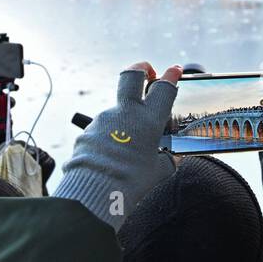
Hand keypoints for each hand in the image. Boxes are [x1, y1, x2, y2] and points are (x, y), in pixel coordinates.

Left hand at [53, 61, 181, 228]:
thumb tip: (172, 158)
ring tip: (127, 149)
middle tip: (148, 73)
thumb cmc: (132, 182)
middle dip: (141, 69)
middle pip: (131, 75)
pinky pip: (102, 130)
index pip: (163, 88)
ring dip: (124, 121)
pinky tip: (112, 157)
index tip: (175, 69)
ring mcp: (103, 119)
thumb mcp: (158, 170)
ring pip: (117, 111)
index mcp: (149, 120)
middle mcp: (125, 114)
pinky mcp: (87, 131)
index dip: (172, 75)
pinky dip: (109, 139)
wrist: (95, 192)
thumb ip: (167, 159)